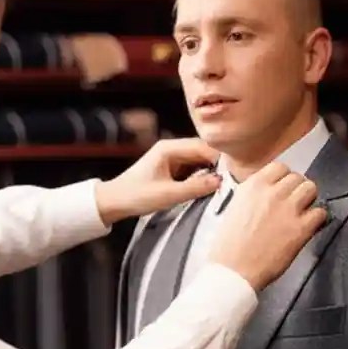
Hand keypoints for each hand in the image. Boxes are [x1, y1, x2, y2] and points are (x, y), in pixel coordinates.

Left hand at [94, 138, 222, 224]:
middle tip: (231, 179)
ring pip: (198, 161)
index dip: (219, 158)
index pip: (202, 147)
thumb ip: (195, 188)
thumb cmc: (136, 196)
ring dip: (209, 171)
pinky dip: (200, 177)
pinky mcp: (170, 169)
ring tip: (221, 184)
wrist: (113, 202)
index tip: (233, 172)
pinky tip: (207, 187)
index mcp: (169, 148)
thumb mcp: (168, 194)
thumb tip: (220, 181)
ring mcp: (170, 158)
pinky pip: (191, 169)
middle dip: (216, 165)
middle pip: (202, 151)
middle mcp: (171, 149)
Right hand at [208, 162, 327, 290]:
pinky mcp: (301, 228)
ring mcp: (289, 209)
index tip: (283, 188)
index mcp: (253, 186)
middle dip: (297, 189)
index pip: (280, 167)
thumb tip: (268, 193)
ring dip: (308, 200)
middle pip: (298, 178)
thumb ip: (253, 196)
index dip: (284, 178)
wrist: (233, 271)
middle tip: (293, 203)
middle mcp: (272, 192)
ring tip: (302, 212)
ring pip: (311, 189)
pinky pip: (320, 213)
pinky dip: (317, 219)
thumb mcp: (234, 208)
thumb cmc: (228, 246)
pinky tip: (308, 227)